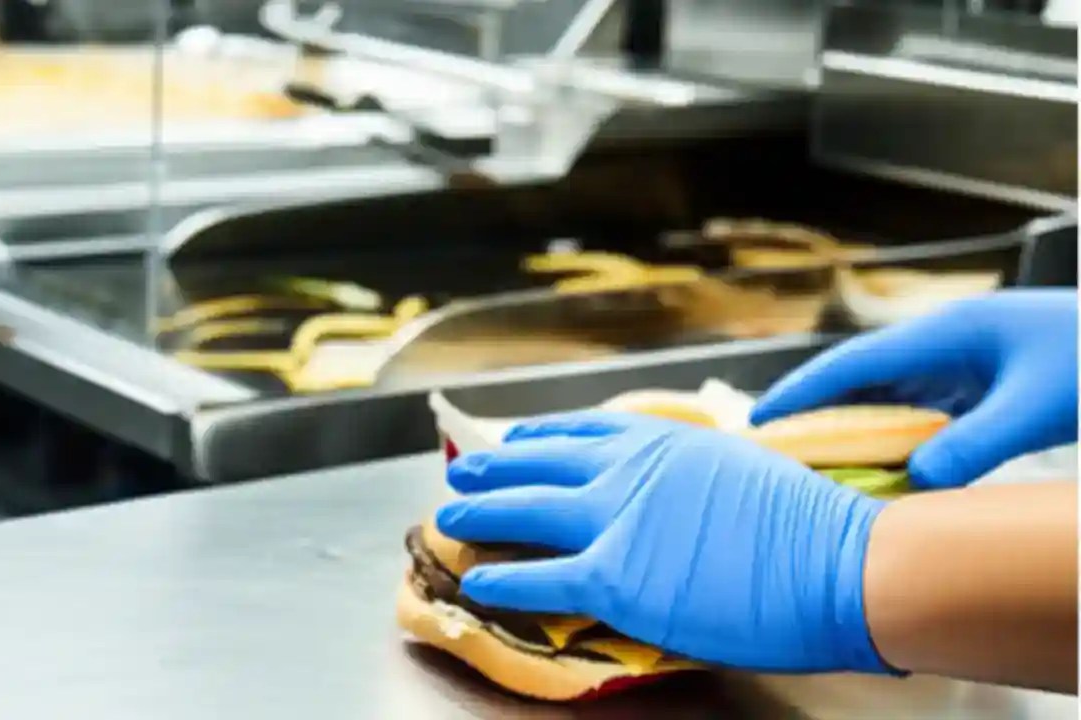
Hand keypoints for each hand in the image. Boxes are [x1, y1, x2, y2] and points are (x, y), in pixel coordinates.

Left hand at [438, 412, 888, 672]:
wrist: (839, 563)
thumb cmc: (808, 525)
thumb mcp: (738, 469)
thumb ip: (689, 474)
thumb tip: (671, 487)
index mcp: (662, 439)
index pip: (581, 430)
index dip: (539, 437)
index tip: (514, 439)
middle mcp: (628, 469)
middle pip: (539, 464)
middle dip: (493, 469)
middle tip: (460, 473)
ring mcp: (616, 519)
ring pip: (526, 510)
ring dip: (481, 514)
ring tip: (448, 518)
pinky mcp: (614, 576)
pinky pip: (540, 576)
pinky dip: (502, 578)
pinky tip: (477, 582)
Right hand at [752, 289, 1077, 488]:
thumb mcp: (1036, 409)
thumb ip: (974, 444)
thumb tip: (918, 482)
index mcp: (947, 334)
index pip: (855, 365)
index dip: (801, 391)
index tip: (759, 417)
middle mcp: (946, 342)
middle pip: (862, 378)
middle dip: (816, 408)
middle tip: (775, 446)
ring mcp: (965, 358)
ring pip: (891, 393)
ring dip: (855, 423)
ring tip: (818, 458)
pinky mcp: (985, 379)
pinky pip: (924, 407)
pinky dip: (897, 433)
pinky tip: (890, 461)